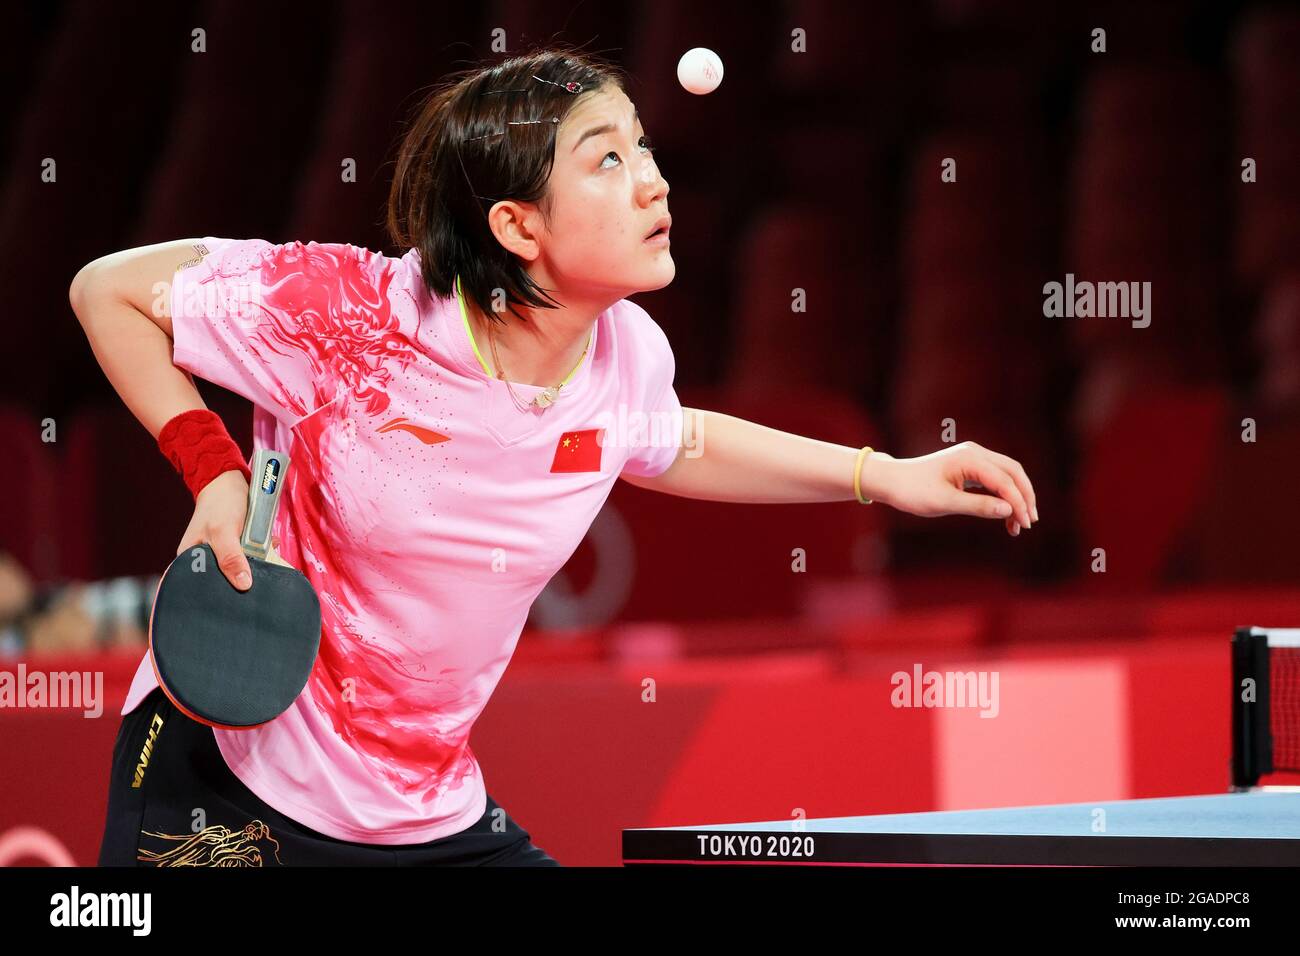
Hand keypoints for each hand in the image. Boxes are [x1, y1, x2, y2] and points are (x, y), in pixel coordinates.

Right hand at [175, 469, 253, 588]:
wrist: (231, 480)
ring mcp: (219, 554)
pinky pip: (249, 558)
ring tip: (263, 551)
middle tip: (258, 568)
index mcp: (188, 560)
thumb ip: (231, 558)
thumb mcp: (224, 531)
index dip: (221, 592)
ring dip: (255, 563)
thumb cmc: (220, 503)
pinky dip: (260, 554)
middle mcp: (202, 560)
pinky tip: (267, 545)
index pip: (202, 587)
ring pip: (239, 569)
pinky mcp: (235, 547)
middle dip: (243, 576)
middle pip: (224, 580)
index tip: (243, 591)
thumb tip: (243, 584)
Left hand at [867, 442, 1037, 535]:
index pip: (1005, 481)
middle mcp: (975, 453)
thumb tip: (1009, 510)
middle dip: (1024, 498)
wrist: (891, 481)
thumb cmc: (913, 491)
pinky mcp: (969, 466)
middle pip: (1013, 472)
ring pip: (1007, 475)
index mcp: (970, 458)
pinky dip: (1003, 496)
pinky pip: (994, 479)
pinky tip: (1004, 515)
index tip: (1023, 525)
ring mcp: (973, 458)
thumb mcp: (944, 503)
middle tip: (1028, 523)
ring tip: (1017, 525)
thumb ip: (977, 506)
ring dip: (1015, 497)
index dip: (1018, 503)